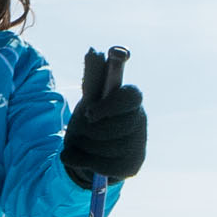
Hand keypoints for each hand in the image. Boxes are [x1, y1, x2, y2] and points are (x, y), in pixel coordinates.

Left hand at [59, 53, 143, 186]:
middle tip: (82, 127)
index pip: (131, 96)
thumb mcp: (89, 97)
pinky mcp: (131, 167)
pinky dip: (81, 160)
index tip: (89, 112)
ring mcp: (139, 146)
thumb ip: (92, 75)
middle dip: (92, 129)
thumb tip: (93, 50)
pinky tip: (75, 156)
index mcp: (132, 100)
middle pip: (117, 126)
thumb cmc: (91, 119)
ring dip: (84, 145)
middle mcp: (140, 122)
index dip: (110, 104)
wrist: (85, 153)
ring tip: (80, 142)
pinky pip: (102, 166)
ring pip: (107, 147)